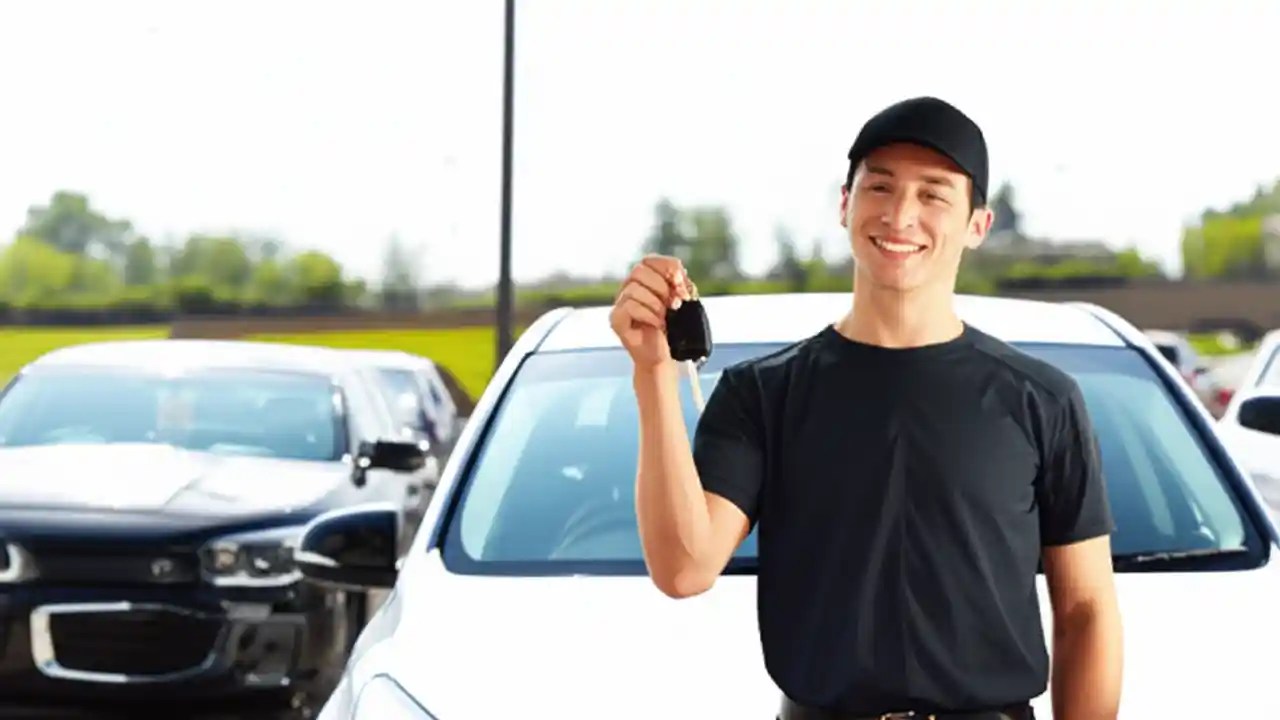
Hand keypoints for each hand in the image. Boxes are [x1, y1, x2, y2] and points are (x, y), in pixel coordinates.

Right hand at [609, 254, 693, 368]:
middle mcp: (629, 287)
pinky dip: (647, 314)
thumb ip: (681, 283)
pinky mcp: (616, 319)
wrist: (664, 354)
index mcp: (645, 279)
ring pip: (633, 288)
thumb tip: (677, 278)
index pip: (650, 259)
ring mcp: (620, 303)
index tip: (680, 283)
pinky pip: (628, 306)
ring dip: (655, 303)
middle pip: (639, 270)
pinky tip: (657, 324)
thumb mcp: (684, 300)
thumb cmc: (672, 327)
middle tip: (672, 304)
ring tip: (665, 317)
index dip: (667, 267)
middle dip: (661, 286)